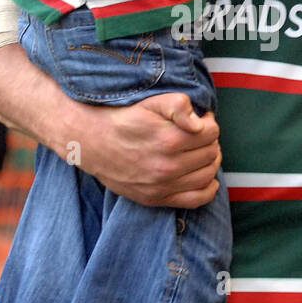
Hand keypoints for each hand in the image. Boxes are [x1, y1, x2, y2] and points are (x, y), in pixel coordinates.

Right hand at [67, 93, 221, 205]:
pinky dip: (207, 188)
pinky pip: (196, 199)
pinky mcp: (156, 198)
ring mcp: (162, 185)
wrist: (91, 142)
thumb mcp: (150, 102)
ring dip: (209, 160)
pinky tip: (204, 175)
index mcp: (169, 140)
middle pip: (210, 153)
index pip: (211, 132)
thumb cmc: (122, 119)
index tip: (201, 119)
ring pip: (207, 174)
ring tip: (200, 150)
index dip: (209, 122)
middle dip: (209, 140)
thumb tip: (201, 122)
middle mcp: (168, 166)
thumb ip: (179, 105)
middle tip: (198, 133)